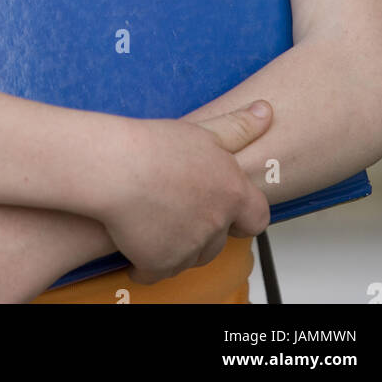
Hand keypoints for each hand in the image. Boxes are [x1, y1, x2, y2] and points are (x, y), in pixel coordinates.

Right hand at [94, 101, 273, 284]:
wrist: (115, 168)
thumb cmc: (153, 146)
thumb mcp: (202, 130)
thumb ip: (238, 127)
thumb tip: (266, 110)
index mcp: (232, 192)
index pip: (257, 217)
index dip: (243, 216)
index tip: (226, 210)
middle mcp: (216, 224)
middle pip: (218, 240)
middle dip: (201, 230)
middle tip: (175, 208)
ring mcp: (190, 247)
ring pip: (190, 257)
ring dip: (177, 246)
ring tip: (153, 220)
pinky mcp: (161, 263)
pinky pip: (159, 271)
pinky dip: (148, 262)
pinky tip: (134, 240)